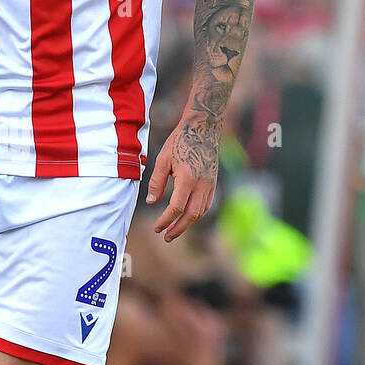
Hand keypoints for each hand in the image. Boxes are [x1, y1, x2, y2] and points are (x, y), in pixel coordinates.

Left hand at [146, 113, 219, 241]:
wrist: (203, 128)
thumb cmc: (180, 141)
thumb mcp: (163, 159)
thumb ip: (157, 182)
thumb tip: (151, 202)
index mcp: (188, 178)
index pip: (176, 207)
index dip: (166, 220)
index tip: (157, 227)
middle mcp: (202, 184)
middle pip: (191, 215)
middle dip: (178, 228)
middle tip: (166, 237)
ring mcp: (210, 184)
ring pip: (201, 212)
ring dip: (188, 224)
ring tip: (174, 230)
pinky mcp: (213, 182)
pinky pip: (206, 204)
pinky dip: (196, 214)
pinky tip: (186, 217)